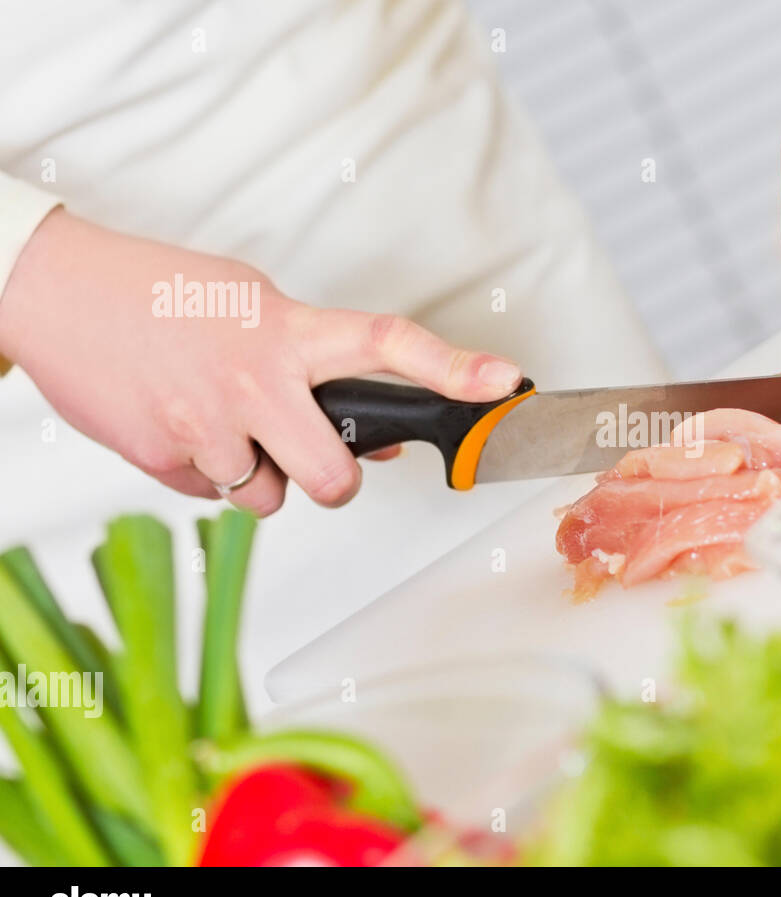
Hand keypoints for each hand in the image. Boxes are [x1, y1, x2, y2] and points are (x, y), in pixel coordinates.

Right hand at [0, 210, 521, 514]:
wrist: (56, 291)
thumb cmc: (161, 293)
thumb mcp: (256, 307)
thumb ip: (319, 366)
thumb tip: (379, 440)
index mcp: (288, 331)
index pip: (390, 345)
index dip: (454, 368)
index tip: (504, 383)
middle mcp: (256, 382)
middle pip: (336, 481)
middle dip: (334, 482)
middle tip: (313, 454)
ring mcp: (208, 427)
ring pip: (270, 500)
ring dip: (262, 476)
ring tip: (226, 422)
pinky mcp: (164, 459)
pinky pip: (214, 496)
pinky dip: (210, 473)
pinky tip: (186, 426)